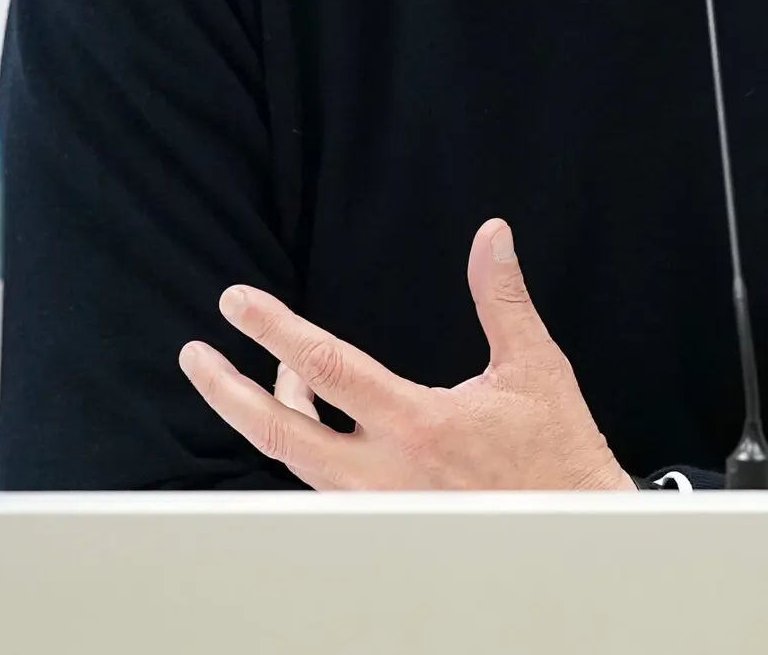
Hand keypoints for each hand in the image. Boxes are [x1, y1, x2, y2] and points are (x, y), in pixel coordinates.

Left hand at [178, 218, 635, 490]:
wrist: (570, 529)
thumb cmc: (555, 453)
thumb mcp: (533, 366)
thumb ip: (501, 298)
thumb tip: (492, 236)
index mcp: (416, 425)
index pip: (326, 369)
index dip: (275, 330)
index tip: (237, 303)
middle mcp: (382, 473)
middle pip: (280, 431)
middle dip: (228, 391)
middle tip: (197, 356)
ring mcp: (376, 503)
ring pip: (296, 461)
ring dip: (269, 415)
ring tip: (263, 377)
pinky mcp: (382, 521)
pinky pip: (320, 483)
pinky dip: (302, 446)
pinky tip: (304, 421)